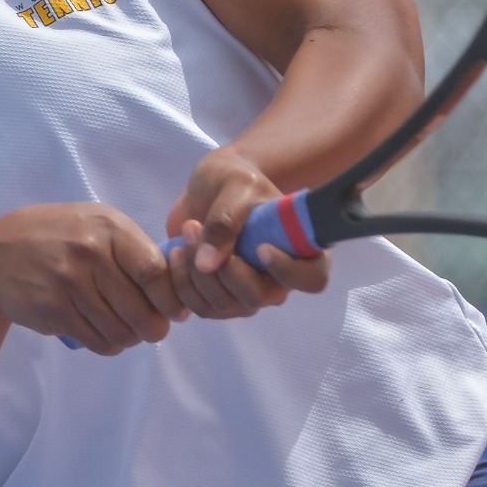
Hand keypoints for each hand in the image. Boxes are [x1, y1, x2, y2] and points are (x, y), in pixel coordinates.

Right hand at [0, 203, 185, 354]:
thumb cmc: (60, 236)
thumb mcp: (97, 224)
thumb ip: (134, 248)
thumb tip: (175, 288)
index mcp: (109, 229)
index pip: (155, 272)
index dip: (171, 299)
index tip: (175, 311)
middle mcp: (90, 254)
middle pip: (141, 310)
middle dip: (153, 327)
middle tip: (152, 328)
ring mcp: (69, 284)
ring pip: (120, 331)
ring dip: (129, 338)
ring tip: (126, 330)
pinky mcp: (53, 310)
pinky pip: (96, 341)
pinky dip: (108, 345)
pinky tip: (104, 335)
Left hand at [165, 146, 331, 319]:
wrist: (208, 187)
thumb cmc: (234, 180)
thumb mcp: (235, 186)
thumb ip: (226, 220)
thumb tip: (208, 264)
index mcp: (301, 250)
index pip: (312, 280)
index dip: (287, 271)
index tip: (259, 247)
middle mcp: (277, 280)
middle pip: (255, 298)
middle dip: (222, 266)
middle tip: (195, 226)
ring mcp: (247, 294)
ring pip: (222, 305)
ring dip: (195, 271)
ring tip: (187, 228)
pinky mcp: (217, 298)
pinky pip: (198, 307)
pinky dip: (180, 282)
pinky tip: (175, 251)